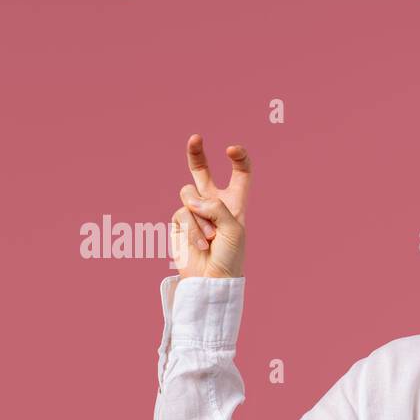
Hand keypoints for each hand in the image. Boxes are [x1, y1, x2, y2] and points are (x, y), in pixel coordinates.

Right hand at [169, 134, 250, 278]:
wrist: (211, 282)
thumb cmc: (230, 258)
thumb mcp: (233, 230)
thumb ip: (216, 208)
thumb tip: (191, 200)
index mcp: (235, 203)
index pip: (240, 174)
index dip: (238, 159)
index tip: (231, 149)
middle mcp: (214, 203)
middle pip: (202, 171)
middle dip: (196, 153)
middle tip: (195, 137)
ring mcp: (195, 211)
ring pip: (188, 194)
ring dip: (200, 217)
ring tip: (210, 238)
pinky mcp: (179, 222)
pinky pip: (181, 213)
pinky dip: (191, 229)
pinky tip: (200, 245)